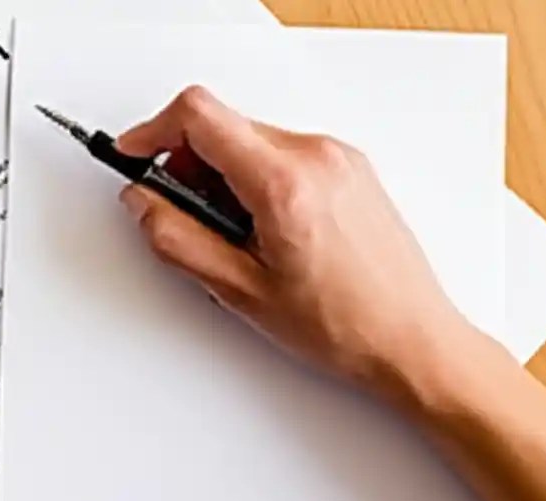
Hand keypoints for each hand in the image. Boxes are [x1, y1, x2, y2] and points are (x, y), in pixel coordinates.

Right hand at [118, 86, 485, 399]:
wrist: (411, 340)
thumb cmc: (345, 326)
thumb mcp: (240, 291)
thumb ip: (179, 239)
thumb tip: (143, 204)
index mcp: (285, 182)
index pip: (199, 115)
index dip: (152, 132)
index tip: (134, 156)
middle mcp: (316, 156)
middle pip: (223, 124)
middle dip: (187, 163)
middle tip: (183, 215)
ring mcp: (339, 159)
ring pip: (252, 138)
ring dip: (223, 174)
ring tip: (234, 236)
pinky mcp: (351, 169)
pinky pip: (284, 153)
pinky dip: (258, 178)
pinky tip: (264, 230)